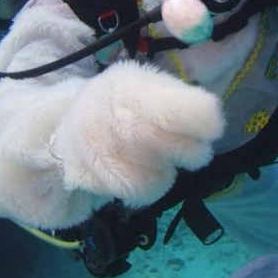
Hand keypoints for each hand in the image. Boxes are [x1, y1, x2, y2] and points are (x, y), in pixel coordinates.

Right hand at [50, 62, 225, 206]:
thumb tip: (210, 117)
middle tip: (196, 147)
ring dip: (170, 169)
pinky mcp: (92, 181)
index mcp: (127, 86)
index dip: (202, 120)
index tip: (213, 125)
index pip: (175, 108)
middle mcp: (109, 118)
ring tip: (161, 156)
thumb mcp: (142, 86)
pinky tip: (144, 170)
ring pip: (160, 176)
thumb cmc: (119, 105)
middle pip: (173, 147)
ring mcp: (97, 152)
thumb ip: (173, 98)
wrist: (64, 129)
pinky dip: (152, 184)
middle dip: (193, 151)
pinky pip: (142, 192)